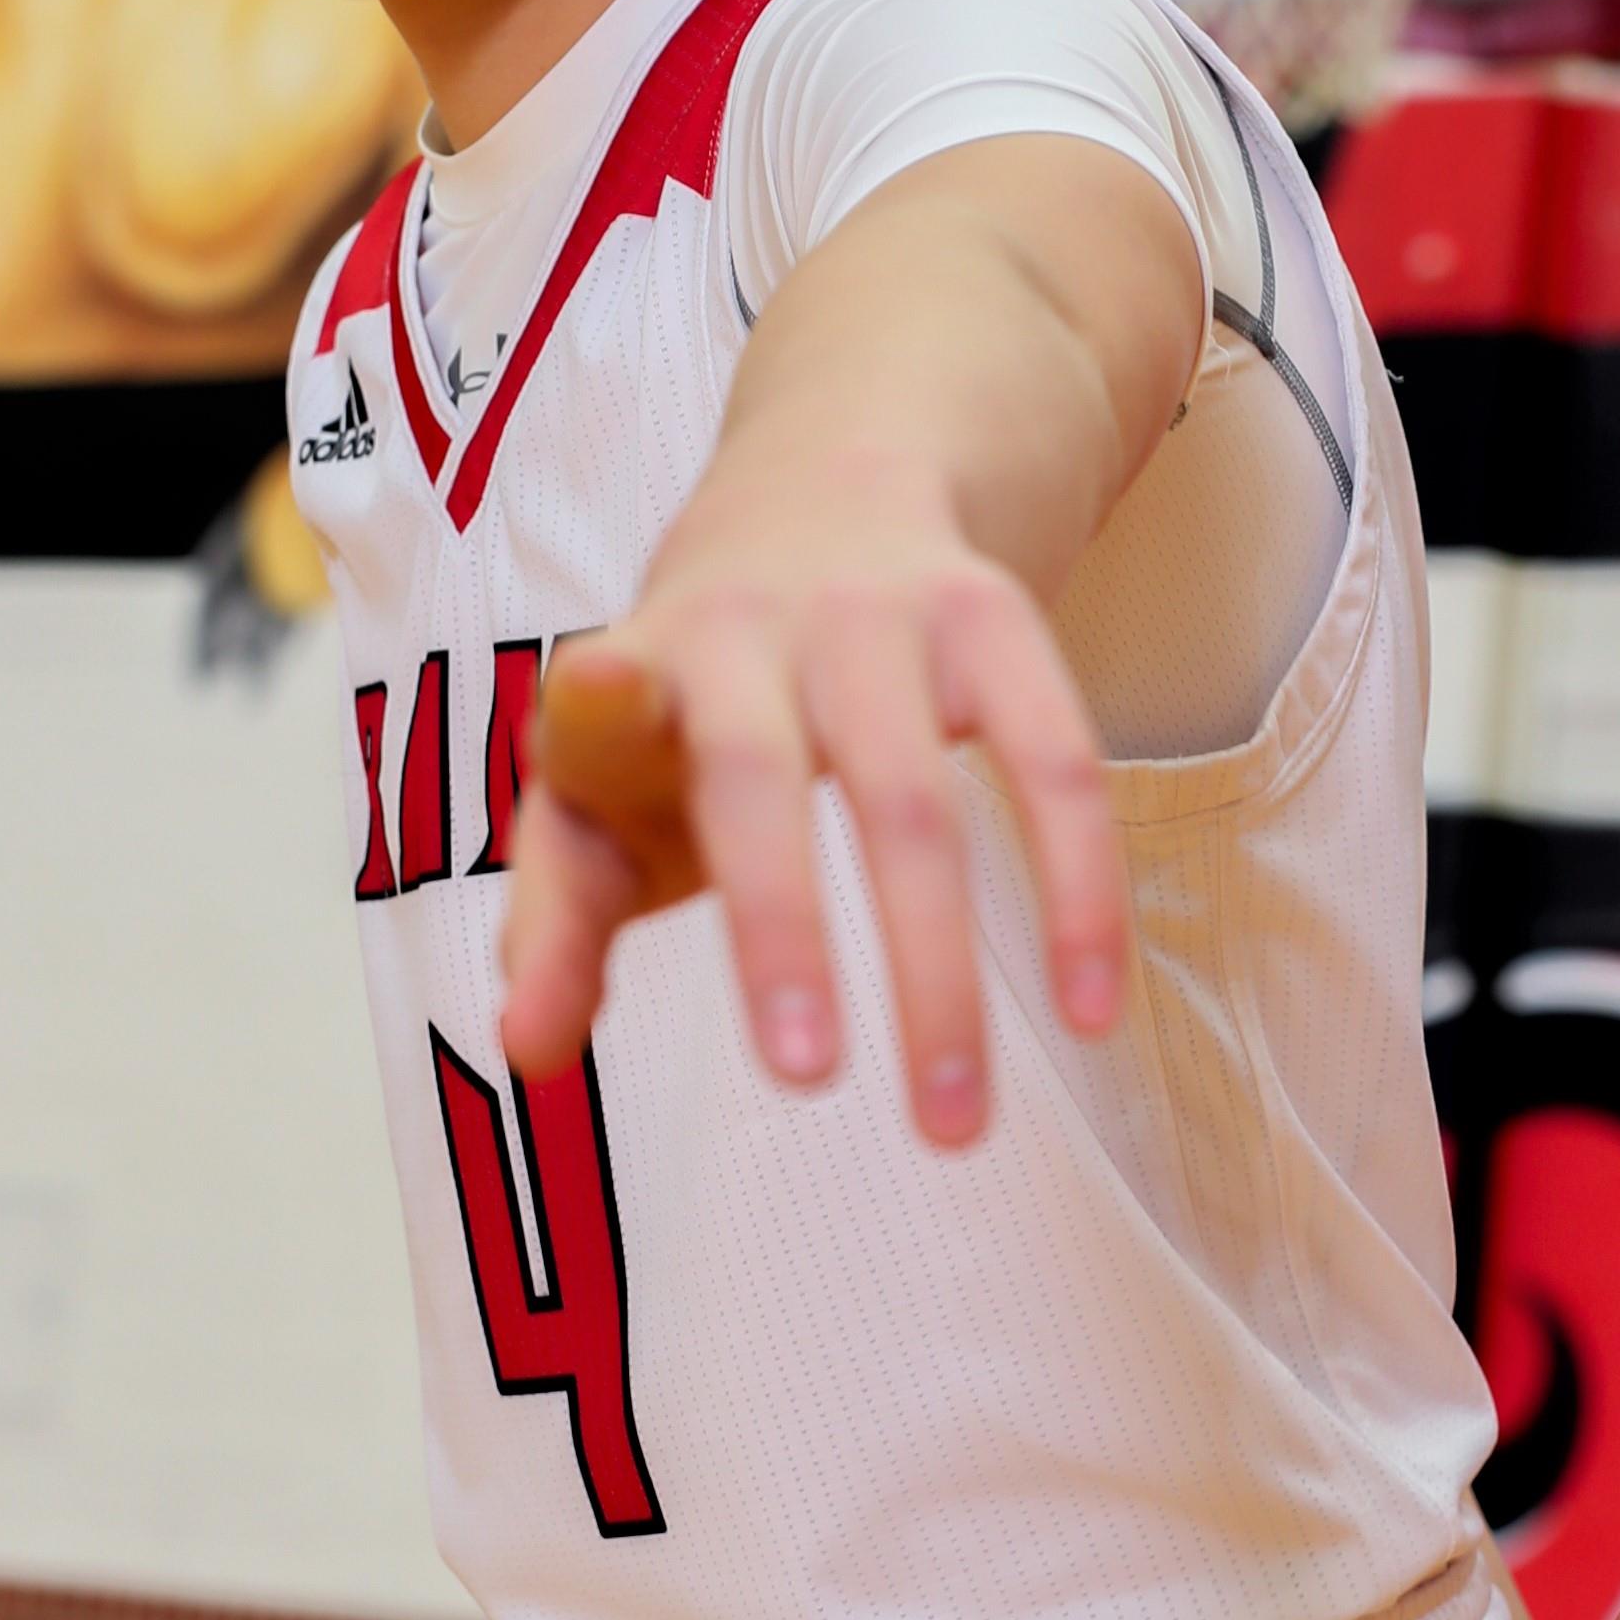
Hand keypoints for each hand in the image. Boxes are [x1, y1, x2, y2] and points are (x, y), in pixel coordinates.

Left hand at [497, 473, 1129, 1149]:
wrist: (821, 495)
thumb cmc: (686, 711)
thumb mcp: (601, 796)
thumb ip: (555, 930)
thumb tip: (527, 1057)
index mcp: (633, 678)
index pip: (597, 702)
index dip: (596, 706)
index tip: (598, 691)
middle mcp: (747, 629)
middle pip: (759, 776)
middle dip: (779, 926)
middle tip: (803, 1079)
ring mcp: (879, 614)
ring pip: (916, 800)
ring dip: (938, 968)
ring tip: (952, 1124)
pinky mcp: (994, 618)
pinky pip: (1055, 761)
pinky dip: (1079, 888)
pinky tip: (1091, 1009)